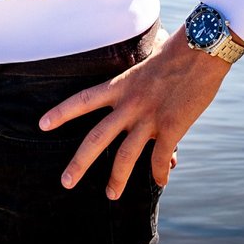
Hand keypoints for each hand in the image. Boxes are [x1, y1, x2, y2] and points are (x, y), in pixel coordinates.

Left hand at [37, 30, 229, 198]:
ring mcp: (149, 117)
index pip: (82, 100)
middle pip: (97, 138)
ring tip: (111, 194)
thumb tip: (139, 88)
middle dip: (79, 163)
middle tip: (65, 182)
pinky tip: (161, 181)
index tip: (42, 124)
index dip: (61, 113)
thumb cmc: (175, 51)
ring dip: (117, 179)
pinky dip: (159, 173)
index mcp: (120, 86)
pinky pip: (160, 159)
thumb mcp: (145, 62)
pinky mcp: (172, 127)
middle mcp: (129, 104)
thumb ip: (137, 80)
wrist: (201, 49)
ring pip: (126, 156)